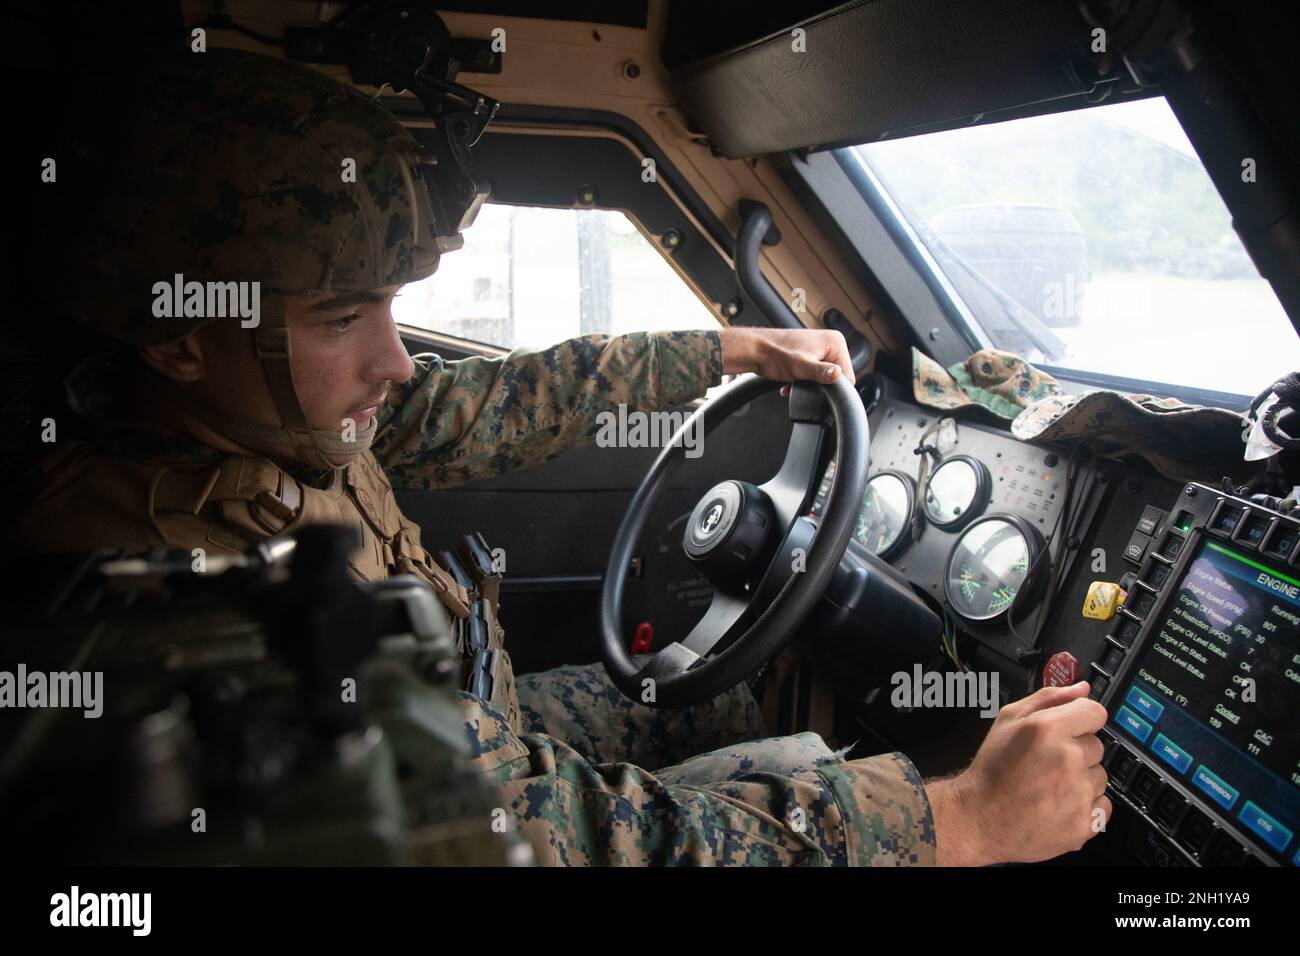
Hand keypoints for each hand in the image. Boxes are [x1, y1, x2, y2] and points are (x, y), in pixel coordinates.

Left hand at [718, 327, 854, 391]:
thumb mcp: (801, 367)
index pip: (848, 375)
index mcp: (835, 342)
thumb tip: (838, 375)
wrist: (754, 350)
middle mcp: (830, 342)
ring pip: (823, 376)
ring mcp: (820, 347)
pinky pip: (814, 373)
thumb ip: (821, 373)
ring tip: (794, 383)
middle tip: (803, 385)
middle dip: (820, 386)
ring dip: (810, 384)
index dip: (834, 387)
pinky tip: (791, 383)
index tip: (818, 390)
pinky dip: (804, 380)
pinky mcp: (810, 354)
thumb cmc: (774, 354)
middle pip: (836, 376)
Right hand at [926, 680, 1110, 865]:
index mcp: (1047, 729)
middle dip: (1077, 751)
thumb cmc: (992, 768)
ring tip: (1051, 785)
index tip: (1071, 729)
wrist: (980, 818)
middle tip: (1048, 762)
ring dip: (1082, 779)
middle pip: (1097, 746)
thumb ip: (1048, 698)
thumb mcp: (1008, 720)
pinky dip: (1086, 806)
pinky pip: (1103, 805)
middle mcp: (1067, 759)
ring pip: (1100, 777)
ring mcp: (1078, 794)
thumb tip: (1081, 688)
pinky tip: (1060, 804)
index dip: (1082, 719)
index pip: (1095, 712)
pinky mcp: (1084, 823)